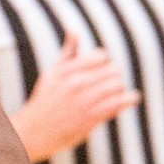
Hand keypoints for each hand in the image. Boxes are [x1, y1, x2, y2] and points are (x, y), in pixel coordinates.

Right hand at [10, 39, 140, 161]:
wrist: (33, 132)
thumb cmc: (45, 101)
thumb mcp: (51, 74)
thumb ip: (67, 53)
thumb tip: (74, 30)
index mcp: (65, 70)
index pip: (101, 57)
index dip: (105, 63)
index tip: (102, 71)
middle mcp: (74, 83)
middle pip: (112, 70)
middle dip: (114, 76)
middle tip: (110, 85)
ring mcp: (82, 101)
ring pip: (117, 85)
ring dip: (121, 89)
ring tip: (118, 93)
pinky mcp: (90, 118)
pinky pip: (118, 103)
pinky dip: (129, 100)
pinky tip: (131, 99)